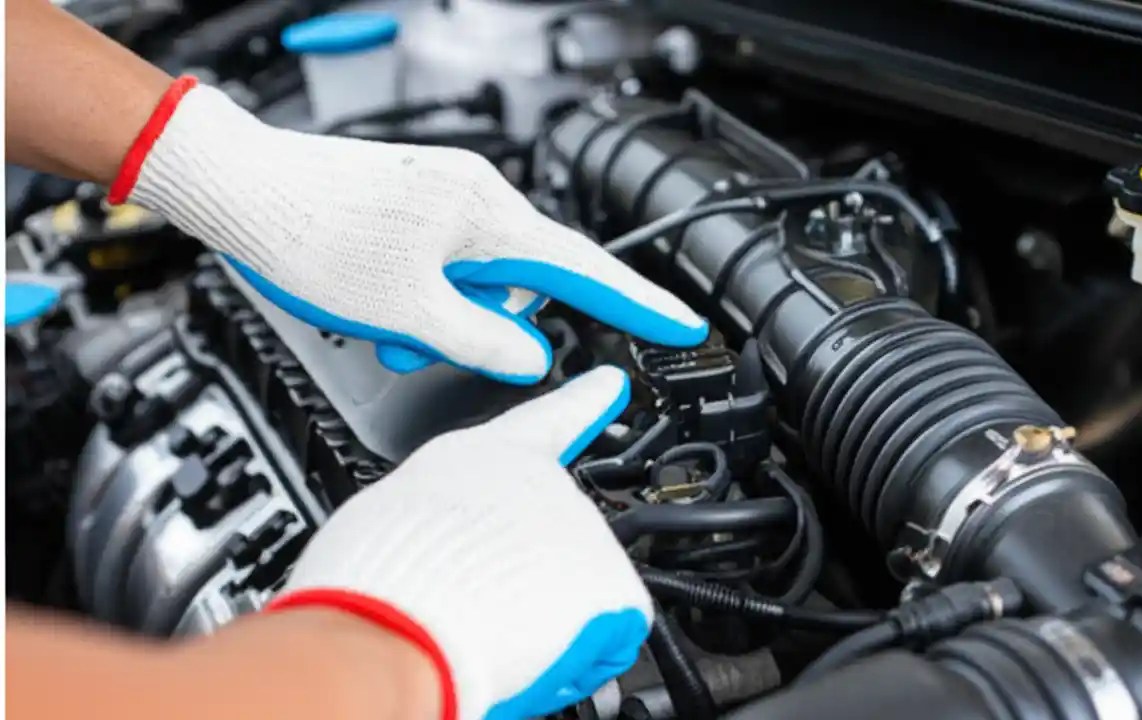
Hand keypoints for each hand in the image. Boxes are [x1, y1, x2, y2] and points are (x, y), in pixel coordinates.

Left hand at [108, 77, 706, 382]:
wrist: (238, 186)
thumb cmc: (313, 234)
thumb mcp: (408, 312)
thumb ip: (481, 340)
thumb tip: (530, 355)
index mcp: (486, 217)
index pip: (583, 270)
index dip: (638, 306)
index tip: (682, 325)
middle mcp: (472, 198)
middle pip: (517, 284)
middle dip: (478, 326)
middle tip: (415, 346)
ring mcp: (440, 197)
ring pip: (472, 279)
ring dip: (437, 317)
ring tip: (380, 327)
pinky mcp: (410, 204)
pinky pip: (439, 262)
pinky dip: (417, 295)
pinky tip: (374, 306)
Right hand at [267, 366, 651, 719]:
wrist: (396, 626)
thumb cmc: (378, 578)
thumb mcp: (401, 518)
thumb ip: (449, 517)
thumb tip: (451, 544)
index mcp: (486, 460)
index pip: (546, 421)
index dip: (583, 402)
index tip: (612, 383)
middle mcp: (544, 482)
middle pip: (552, 541)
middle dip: (530, 578)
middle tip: (479, 601)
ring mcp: (583, 528)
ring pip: (573, 596)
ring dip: (542, 619)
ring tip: (488, 625)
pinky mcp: (612, 581)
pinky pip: (603, 637)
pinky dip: (574, 657)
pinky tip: (527, 650)